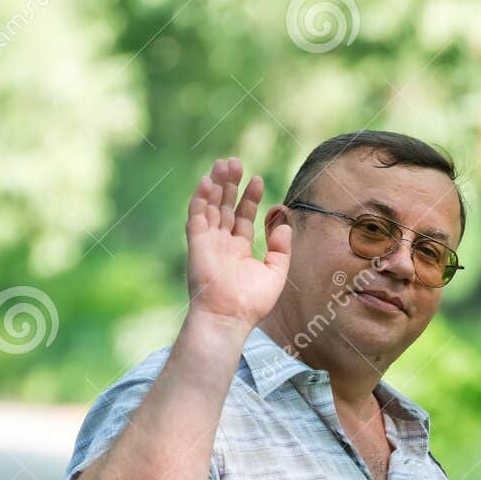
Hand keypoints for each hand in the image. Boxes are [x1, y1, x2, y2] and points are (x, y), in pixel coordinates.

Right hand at [185, 156, 290, 327]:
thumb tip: (284, 224)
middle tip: (235, 162)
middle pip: (225, 206)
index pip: (243, 216)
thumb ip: (280, 248)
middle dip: (230, 184)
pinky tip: (207, 182)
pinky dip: (200, 199)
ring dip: (216, 185)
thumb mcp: (275, 273)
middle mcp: (222, 243)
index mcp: (238, 250)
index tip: (257, 179)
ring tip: (223, 164)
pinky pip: (196, 217)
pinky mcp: (196, 244)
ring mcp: (208, 242)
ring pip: (210, 207)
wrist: (230, 317)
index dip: (249, 197)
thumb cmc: (252, 302)